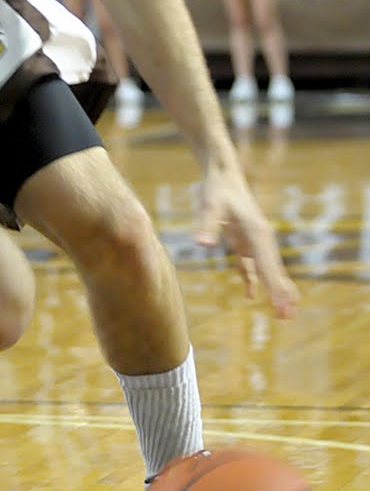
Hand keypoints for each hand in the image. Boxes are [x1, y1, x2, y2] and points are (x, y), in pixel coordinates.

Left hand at [196, 155, 298, 317]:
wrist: (221, 173)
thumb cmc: (216, 188)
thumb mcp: (209, 204)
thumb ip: (206, 225)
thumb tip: (202, 244)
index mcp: (256, 231)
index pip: (267, 264)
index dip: (275, 286)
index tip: (283, 304)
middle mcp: (260, 237)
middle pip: (273, 270)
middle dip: (281, 293)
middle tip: (288, 317)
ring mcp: (253, 240)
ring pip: (267, 269)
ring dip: (274, 290)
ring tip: (283, 313)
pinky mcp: (243, 241)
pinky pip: (251, 265)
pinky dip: (254, 280)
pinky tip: (252, 295)